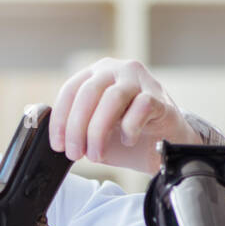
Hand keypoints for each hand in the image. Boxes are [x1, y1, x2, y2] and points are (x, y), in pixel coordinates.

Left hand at [50, 58, 199, 174]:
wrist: (166, 144)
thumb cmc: (127, 135)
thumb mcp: (94, 132)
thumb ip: (77, 129)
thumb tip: (59, 140)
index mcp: (97, 74)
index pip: (70, 90)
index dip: (60, 119)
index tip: (58, 145)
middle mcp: (118, 71)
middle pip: (88, 93)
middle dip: (77, 128)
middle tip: (75, 153)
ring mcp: (141, 80)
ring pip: (112, 98)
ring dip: (98, 131)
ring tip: (96, 154)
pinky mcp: (160, 97)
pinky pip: (141, 106)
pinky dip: (129, 128)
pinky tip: (128, 140)